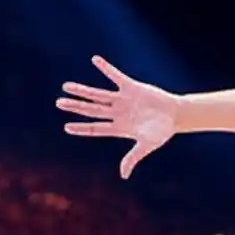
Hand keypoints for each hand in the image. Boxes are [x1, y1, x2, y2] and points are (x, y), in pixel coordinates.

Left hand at [57, 56, 179, 178]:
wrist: (176, 115)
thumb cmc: (162, 132)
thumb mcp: (147, 145)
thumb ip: (133, 157)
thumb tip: (123, 175)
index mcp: (119, 128)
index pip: (95, 128)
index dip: (81, 128)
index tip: (67, 127)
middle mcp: (117, 113)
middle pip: (92, 110)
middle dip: (75, 107)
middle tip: (58, 103)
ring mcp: (123, 99)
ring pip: (98, 95)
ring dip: (83, 91)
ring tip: (66, 86)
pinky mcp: (131, 87)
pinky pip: (116, 76)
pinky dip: (106, 68)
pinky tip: (95, 59)